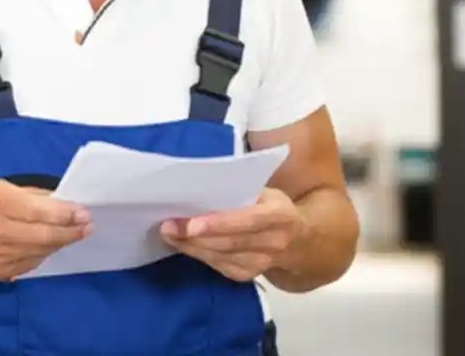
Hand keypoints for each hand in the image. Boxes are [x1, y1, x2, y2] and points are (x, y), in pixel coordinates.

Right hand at [0, 180, 91, 281]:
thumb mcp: (6, 188)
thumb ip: (35, 196)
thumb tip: (67, 203)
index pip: (37, 211)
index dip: (64, 214)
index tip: (84, 213)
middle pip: (41, 235)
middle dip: (69, 231)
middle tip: (87, 226)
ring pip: (39, 251)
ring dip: (60, 242)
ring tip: (75, 233)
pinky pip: (31, 263)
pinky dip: (45, 253)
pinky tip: (51, 244)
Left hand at [160, 188, 304, 282]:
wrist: (298, 241)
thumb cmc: (272, 206)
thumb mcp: (265, 192)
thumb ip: (240, 191)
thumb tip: (199, 189)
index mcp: (280, 215)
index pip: (247, 221)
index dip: (219, 224)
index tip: (191, 224)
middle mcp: (274, 243)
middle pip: (229, 242)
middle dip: (195, 236)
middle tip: (167, 226)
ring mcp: (262, 264)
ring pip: (220, 257)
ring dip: (191, 247)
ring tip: (168, 234)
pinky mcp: (247, 276)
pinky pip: (218, 265)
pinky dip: (198, 254)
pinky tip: (183, 244)